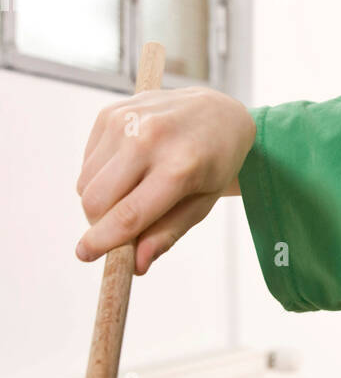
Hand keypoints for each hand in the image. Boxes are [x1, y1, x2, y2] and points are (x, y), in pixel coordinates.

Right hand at [76, 86, 255, 274]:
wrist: (218, 113)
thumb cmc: (213, 164)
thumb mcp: (202, 203)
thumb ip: (167, 234)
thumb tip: (136, 265)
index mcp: (180, 167)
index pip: (129, 214)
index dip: (103, 240)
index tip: (85, 255)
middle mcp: (150, 139)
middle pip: (98, 200)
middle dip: (100, 223)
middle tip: (121, 226)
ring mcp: (127, 121)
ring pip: (86, 183)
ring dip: (100, 199)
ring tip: (132, 190)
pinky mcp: (111, 112)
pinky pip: (87, 162)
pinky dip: (100, 175)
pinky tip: (129, 166)